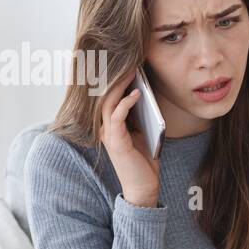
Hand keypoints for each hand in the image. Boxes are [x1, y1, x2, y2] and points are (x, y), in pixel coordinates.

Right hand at [100, 70, 159, 207]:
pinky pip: (116, 116)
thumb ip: (141, 116)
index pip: (108, 98)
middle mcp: (105, 128)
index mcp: (111, 125)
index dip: (114, 80)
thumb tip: (145, 94)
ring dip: (120, 85)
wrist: (143, 188)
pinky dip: (126, 103)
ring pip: (107, 102)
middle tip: (128, 61)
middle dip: (115, 77)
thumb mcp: (144, 133)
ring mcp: (108, 135)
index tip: (126, 63)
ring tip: (132, 71)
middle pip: (104, 96)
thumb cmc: (144, 162)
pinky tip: (137, 93)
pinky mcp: (116, 142)